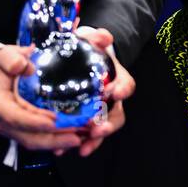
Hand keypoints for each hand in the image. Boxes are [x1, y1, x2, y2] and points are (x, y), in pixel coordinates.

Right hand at [0, 45, 81, 152]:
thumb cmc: (2, 66)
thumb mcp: (5, 56)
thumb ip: (11, 59)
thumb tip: (22, 65)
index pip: (15, 117)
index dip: (34, 122)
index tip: (54, 121)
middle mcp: (4, 121)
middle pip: (27, 137)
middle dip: (52, 140)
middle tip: (76, 137)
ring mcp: (13, 128)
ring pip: (34, 142)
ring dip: (57, 143)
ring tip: (79, 138)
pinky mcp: (22, 130)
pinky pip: (39, 139)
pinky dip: (56, 141)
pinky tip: (74, 137)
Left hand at [71, 26, 134, 157]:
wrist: (79, 60)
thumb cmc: (87, 51)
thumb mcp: (92, 40)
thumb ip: (98, 37)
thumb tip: (103, 36)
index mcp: (117, 80)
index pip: (126, 86)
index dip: (122, 90)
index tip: (114, 93)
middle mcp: (111, 101)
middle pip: (116, 116)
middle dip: (108, 125)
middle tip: (97, 129)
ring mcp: (98, 113)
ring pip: (101, 130)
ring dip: (93, 141)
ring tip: (81, 148)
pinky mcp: (83, 122)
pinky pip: (82, 136)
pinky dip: (73, 144)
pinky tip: (60, 150)